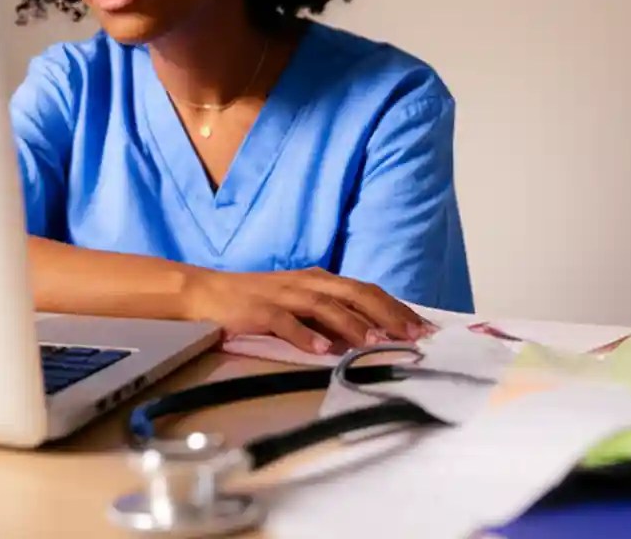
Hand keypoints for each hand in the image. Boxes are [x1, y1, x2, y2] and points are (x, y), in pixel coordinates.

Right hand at [179, 266, 434, 353]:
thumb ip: (330, 316)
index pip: (366, 290)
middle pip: (354, 293)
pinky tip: (323, 350)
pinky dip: (305, 335)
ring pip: (325, 305)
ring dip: (352, 324)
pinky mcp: (258, 308)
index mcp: (319, 280)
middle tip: (412, 336)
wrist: (206, 292)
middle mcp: (306, 282)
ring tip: (375, 342)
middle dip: (386, 314)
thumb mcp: (299, 304)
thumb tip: (370, 337)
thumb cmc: (256, 302)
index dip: (397, 307)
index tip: (424, 328)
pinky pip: (285, 321)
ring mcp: (282, 294)